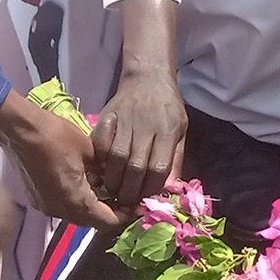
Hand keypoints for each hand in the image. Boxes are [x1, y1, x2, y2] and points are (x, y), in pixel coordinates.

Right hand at [0, 102, 126, 228]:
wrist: (20, 130)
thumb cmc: (57, 136)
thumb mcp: (91, 151)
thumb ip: (106, 171)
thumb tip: (121, 181)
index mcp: (75, 202)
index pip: (107, 222)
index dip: (125, 216)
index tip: (137, 204)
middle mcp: (60, 211)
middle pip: (93, 221)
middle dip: (112, 210)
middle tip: (126, 194)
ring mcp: (47, 206)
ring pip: (79, 214)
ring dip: (95, 205)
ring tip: (109, 186)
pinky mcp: (40, 199)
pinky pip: (66, 206)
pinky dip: (80, 198)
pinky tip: (88, 181)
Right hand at [91, 69, 188, 210]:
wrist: (148, 77)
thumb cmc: (167, 107)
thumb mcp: (181, 130)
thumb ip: (175, 159)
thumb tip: (169, 189)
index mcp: (168, 130)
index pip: (159, 167)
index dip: (151, 188)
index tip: (145, 201)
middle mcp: (147, 125)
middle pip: (136, 165)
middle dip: (130, 190)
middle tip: (125, 202)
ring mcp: (125, 119)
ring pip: (116, 156)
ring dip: (113, 178)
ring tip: (112, 190)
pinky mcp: (107, 114)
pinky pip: (100, 140)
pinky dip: (99, 157)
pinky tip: (100, 168)